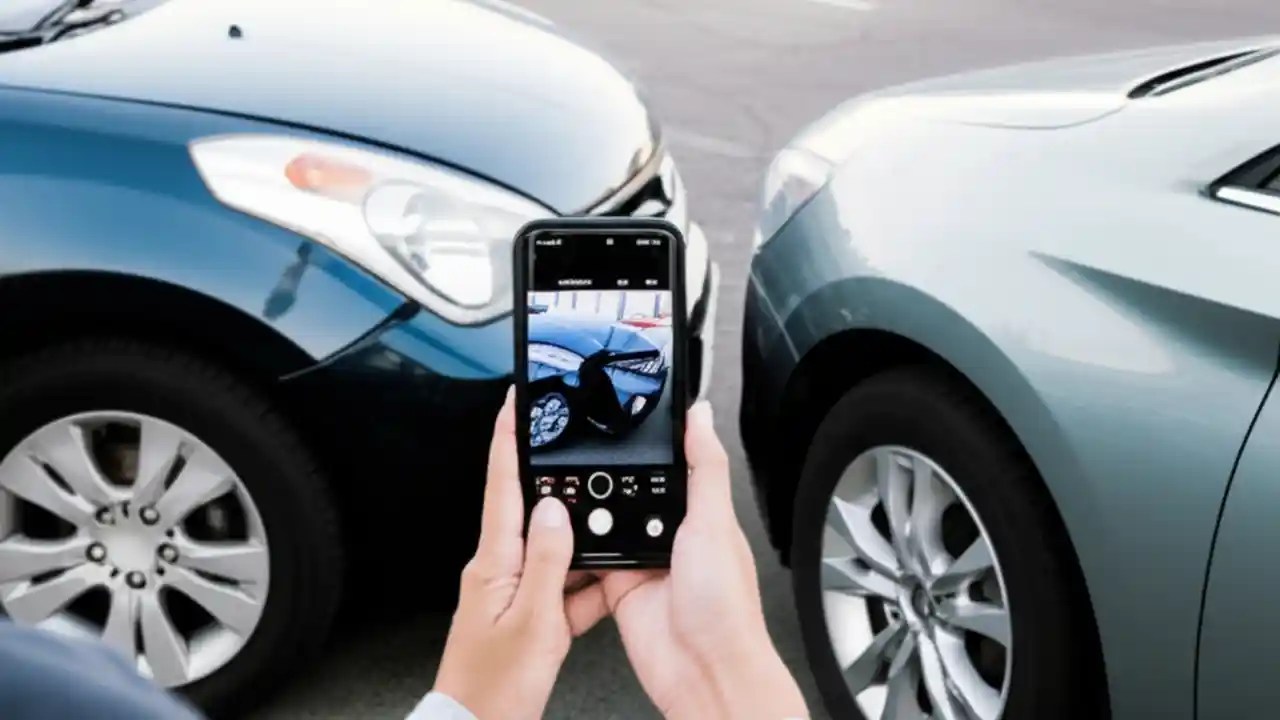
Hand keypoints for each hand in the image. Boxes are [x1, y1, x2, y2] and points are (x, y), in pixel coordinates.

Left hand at [432, 388, 607, 719]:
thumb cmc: (493, 688)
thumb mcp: (532, 622)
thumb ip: (548, 561)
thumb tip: (558, 509)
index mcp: (494, 562)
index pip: (502, 484)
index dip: (509, 437)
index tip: (517, 399)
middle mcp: (502, 569)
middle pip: (536, 511)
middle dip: (565, 487)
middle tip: (590, 462)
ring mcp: (518, 593)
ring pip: (560, 550)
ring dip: (586, 542)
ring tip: (612, 532)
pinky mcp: (534, 615)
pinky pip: (568, 586)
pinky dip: (591, 582)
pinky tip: (612, 582)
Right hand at [600, 402, 807, 719]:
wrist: (702, 669)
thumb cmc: (725, 606)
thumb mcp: (715, 521)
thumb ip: (705, 466)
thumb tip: (700, 416)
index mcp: (702, 516)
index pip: (671, 470)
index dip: (651, 449)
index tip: (625, 422)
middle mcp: (672, 538)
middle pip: (632, 495)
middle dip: (613, 482)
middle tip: (587, 458)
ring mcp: (643, 562)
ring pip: (607, 524)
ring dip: (593, 515)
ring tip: (574, 494)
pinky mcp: (617, 588)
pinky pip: (589, 559)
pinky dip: (577, 550)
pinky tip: (568, 535)